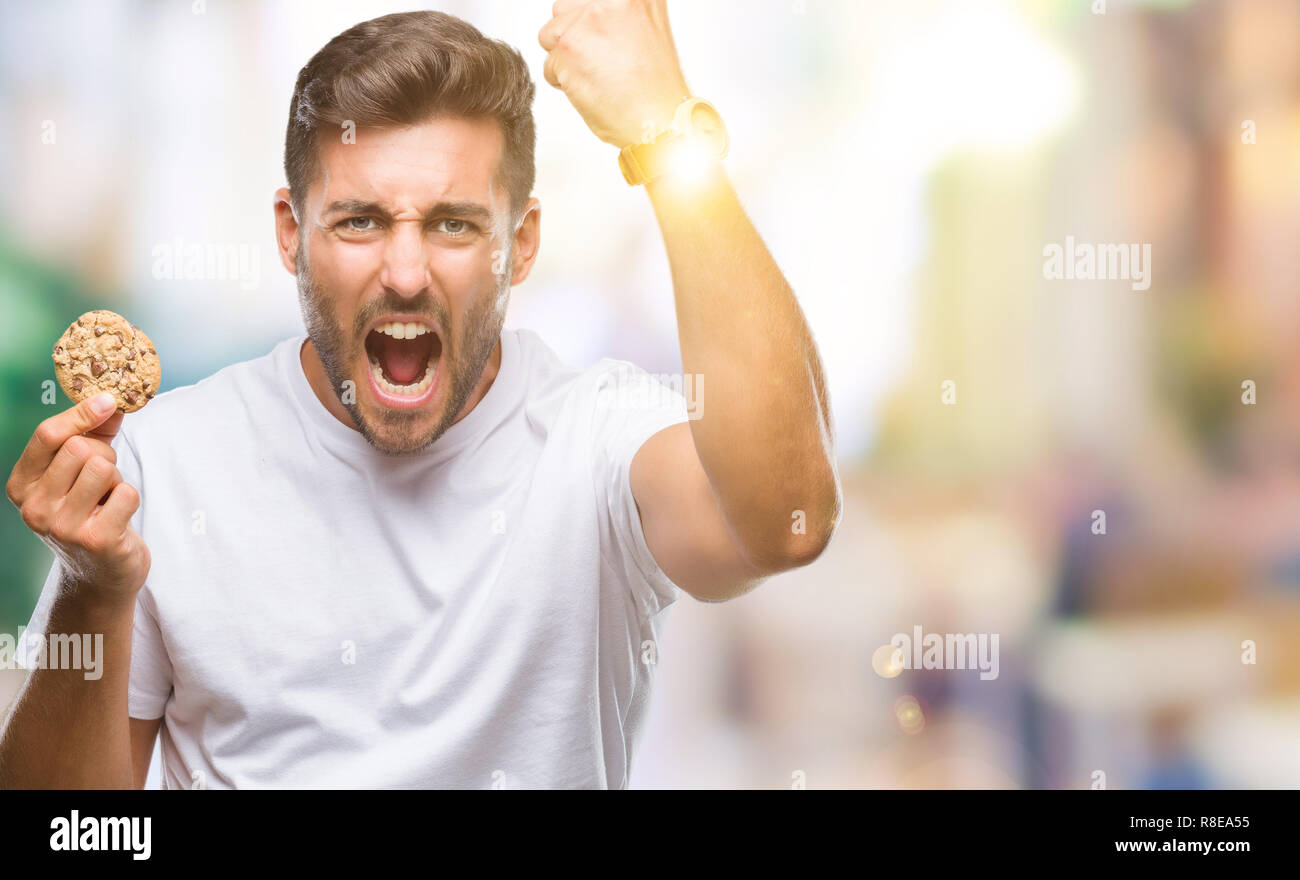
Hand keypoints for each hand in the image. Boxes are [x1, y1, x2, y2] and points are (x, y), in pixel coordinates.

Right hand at [6, 393, 149, 601]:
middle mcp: (33, 507)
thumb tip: (113, 397)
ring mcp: (62, 526)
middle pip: (81, 448)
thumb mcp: (80, 473)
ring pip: (103, 468)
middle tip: (103, 482)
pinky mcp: (96, 540)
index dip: (81, 413)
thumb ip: (93, 434)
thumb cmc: (91, 513)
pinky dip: (130, 499)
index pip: (48, 435)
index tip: (108, 400)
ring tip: (107, 501)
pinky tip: (118, 518)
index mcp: (21, 486)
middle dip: (103, 457)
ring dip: (116, 480)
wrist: (101, 575)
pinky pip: (126, 493)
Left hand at [539, 0, 690, 146]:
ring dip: (565, 57)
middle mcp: (609, 0)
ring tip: (596, 73)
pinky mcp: (568, 49)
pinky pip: (549, 64)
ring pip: (551, 34)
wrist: (659, 120)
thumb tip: (592, 11)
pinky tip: (591, 87)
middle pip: (564, 9)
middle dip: (573, 35)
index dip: (585, 19)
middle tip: (600, 58)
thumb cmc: (656, 87)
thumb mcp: (647, 28)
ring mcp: (587, 23)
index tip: (596, 35)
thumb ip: (618, 13)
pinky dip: (564, 81)